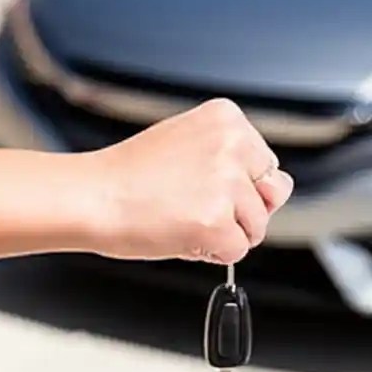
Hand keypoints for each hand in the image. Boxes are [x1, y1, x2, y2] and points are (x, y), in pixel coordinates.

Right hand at [86, 98, 293, 264]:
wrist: (91, 196)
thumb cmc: (131, 175)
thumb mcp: (191, 144)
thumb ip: (238, 160)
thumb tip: (280, 188)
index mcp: (228, 119)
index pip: (265, 164)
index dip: (237, 183)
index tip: (198, 180)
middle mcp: (233, 146)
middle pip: (272, 194)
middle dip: (242, 208)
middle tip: (194, 201)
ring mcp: (226, 185)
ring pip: (256, 226)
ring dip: (224, 231)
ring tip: (182, 215)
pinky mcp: (216, 223)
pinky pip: (236, 252)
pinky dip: (212, 252)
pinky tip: (181, 233)